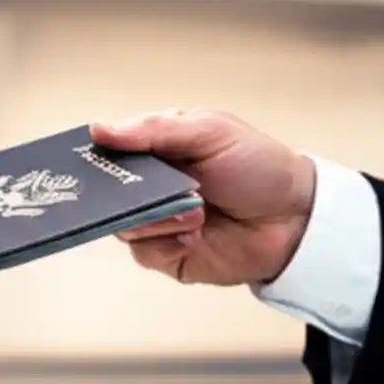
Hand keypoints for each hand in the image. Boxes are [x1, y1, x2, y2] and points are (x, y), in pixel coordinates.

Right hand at [91, 109, 314, 285]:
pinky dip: (167, 244)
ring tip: (196, 212)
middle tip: (149, 192)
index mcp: (157, 150)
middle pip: (108, 194)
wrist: (295, 219)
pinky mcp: (169, 255)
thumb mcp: (209, 130)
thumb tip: (100, 129)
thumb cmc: (259, 167)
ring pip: (124, 226)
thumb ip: (153, 129)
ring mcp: (158, 222)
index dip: (96, 157)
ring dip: (157, 219)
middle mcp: (152, 187)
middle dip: (124, 194)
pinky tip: (195, 235)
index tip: (89, 161)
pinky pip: (145, 253)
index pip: (110, 152)